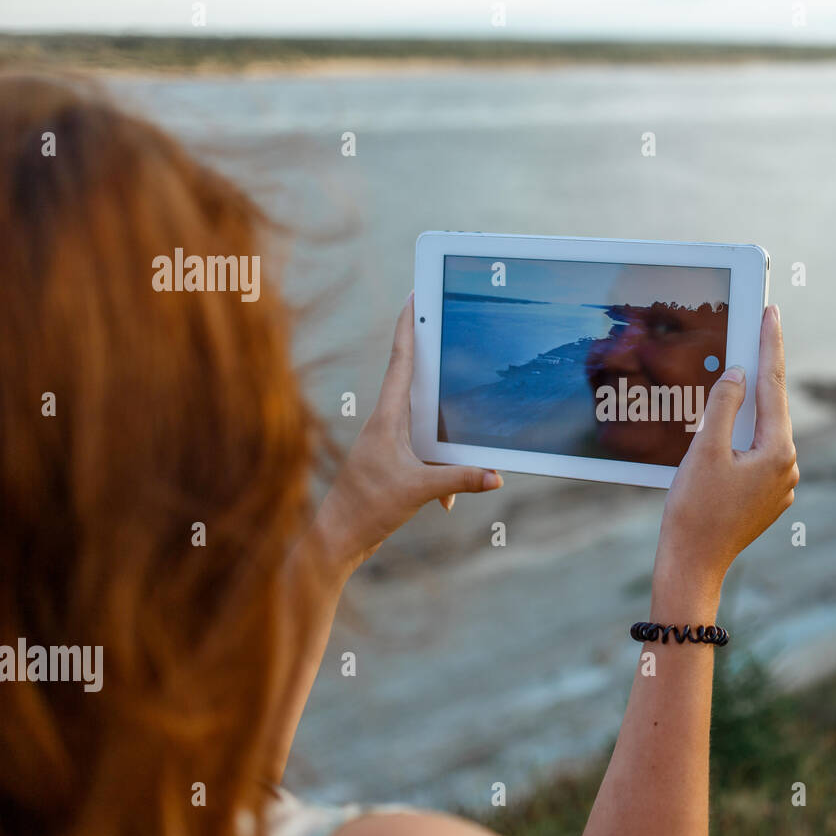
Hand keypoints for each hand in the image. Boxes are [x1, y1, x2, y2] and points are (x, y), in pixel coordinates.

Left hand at [313, 293, 502, 574]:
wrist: (337, 539)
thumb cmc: (366, 508)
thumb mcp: (418, 490)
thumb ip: (460, 479)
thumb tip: (497, 475)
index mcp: (387, 418)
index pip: (401, 362)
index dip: (409, 327)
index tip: (415, 296)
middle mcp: (386, 424)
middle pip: (413, 380)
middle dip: (430, 358)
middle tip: (445, 327)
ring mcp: (388, 444)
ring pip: (424, 421)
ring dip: (445, 428)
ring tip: (462, 422)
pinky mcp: (392, 464)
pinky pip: (426, 455)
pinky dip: (441, 473)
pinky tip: (445, 500)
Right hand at [654, 303, 798, 598]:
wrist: (692, 564)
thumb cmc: (694, 510)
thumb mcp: (704, 450)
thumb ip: (723, 406)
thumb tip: (738, 375)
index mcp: (777, 452)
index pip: (774, 386)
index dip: (770, 345)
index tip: (771, 312)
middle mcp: (787, 468)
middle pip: (772, 407)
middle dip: (762, 371)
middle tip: (758, 329)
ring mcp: (779, 486)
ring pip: (764, 431)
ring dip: (750, 404)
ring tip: (741, 370)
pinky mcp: (765, 498)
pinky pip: (757, 453)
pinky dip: (743, 433)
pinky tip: (730, 421)